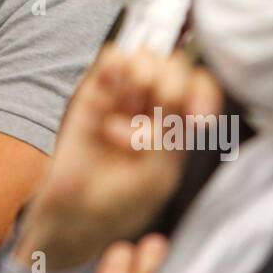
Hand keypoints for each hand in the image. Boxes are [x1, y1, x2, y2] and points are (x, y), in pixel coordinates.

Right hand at [15, 46, 220, 270]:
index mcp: (176, 127)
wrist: (70, 215)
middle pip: (175, 67)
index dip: (202, 93)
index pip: (199, 89)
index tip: (197, 117)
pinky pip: (112, 58)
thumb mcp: (156, 175)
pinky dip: (116, 68)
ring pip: (145, 57)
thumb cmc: (116, 203)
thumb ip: (170, 134)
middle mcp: (152, 107)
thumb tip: (170, 91)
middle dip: (170, 87)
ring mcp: (122, 95)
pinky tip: (112, 95)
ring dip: (142, 82)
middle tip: (152, 121)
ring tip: (120, 121)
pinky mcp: (93, 89)